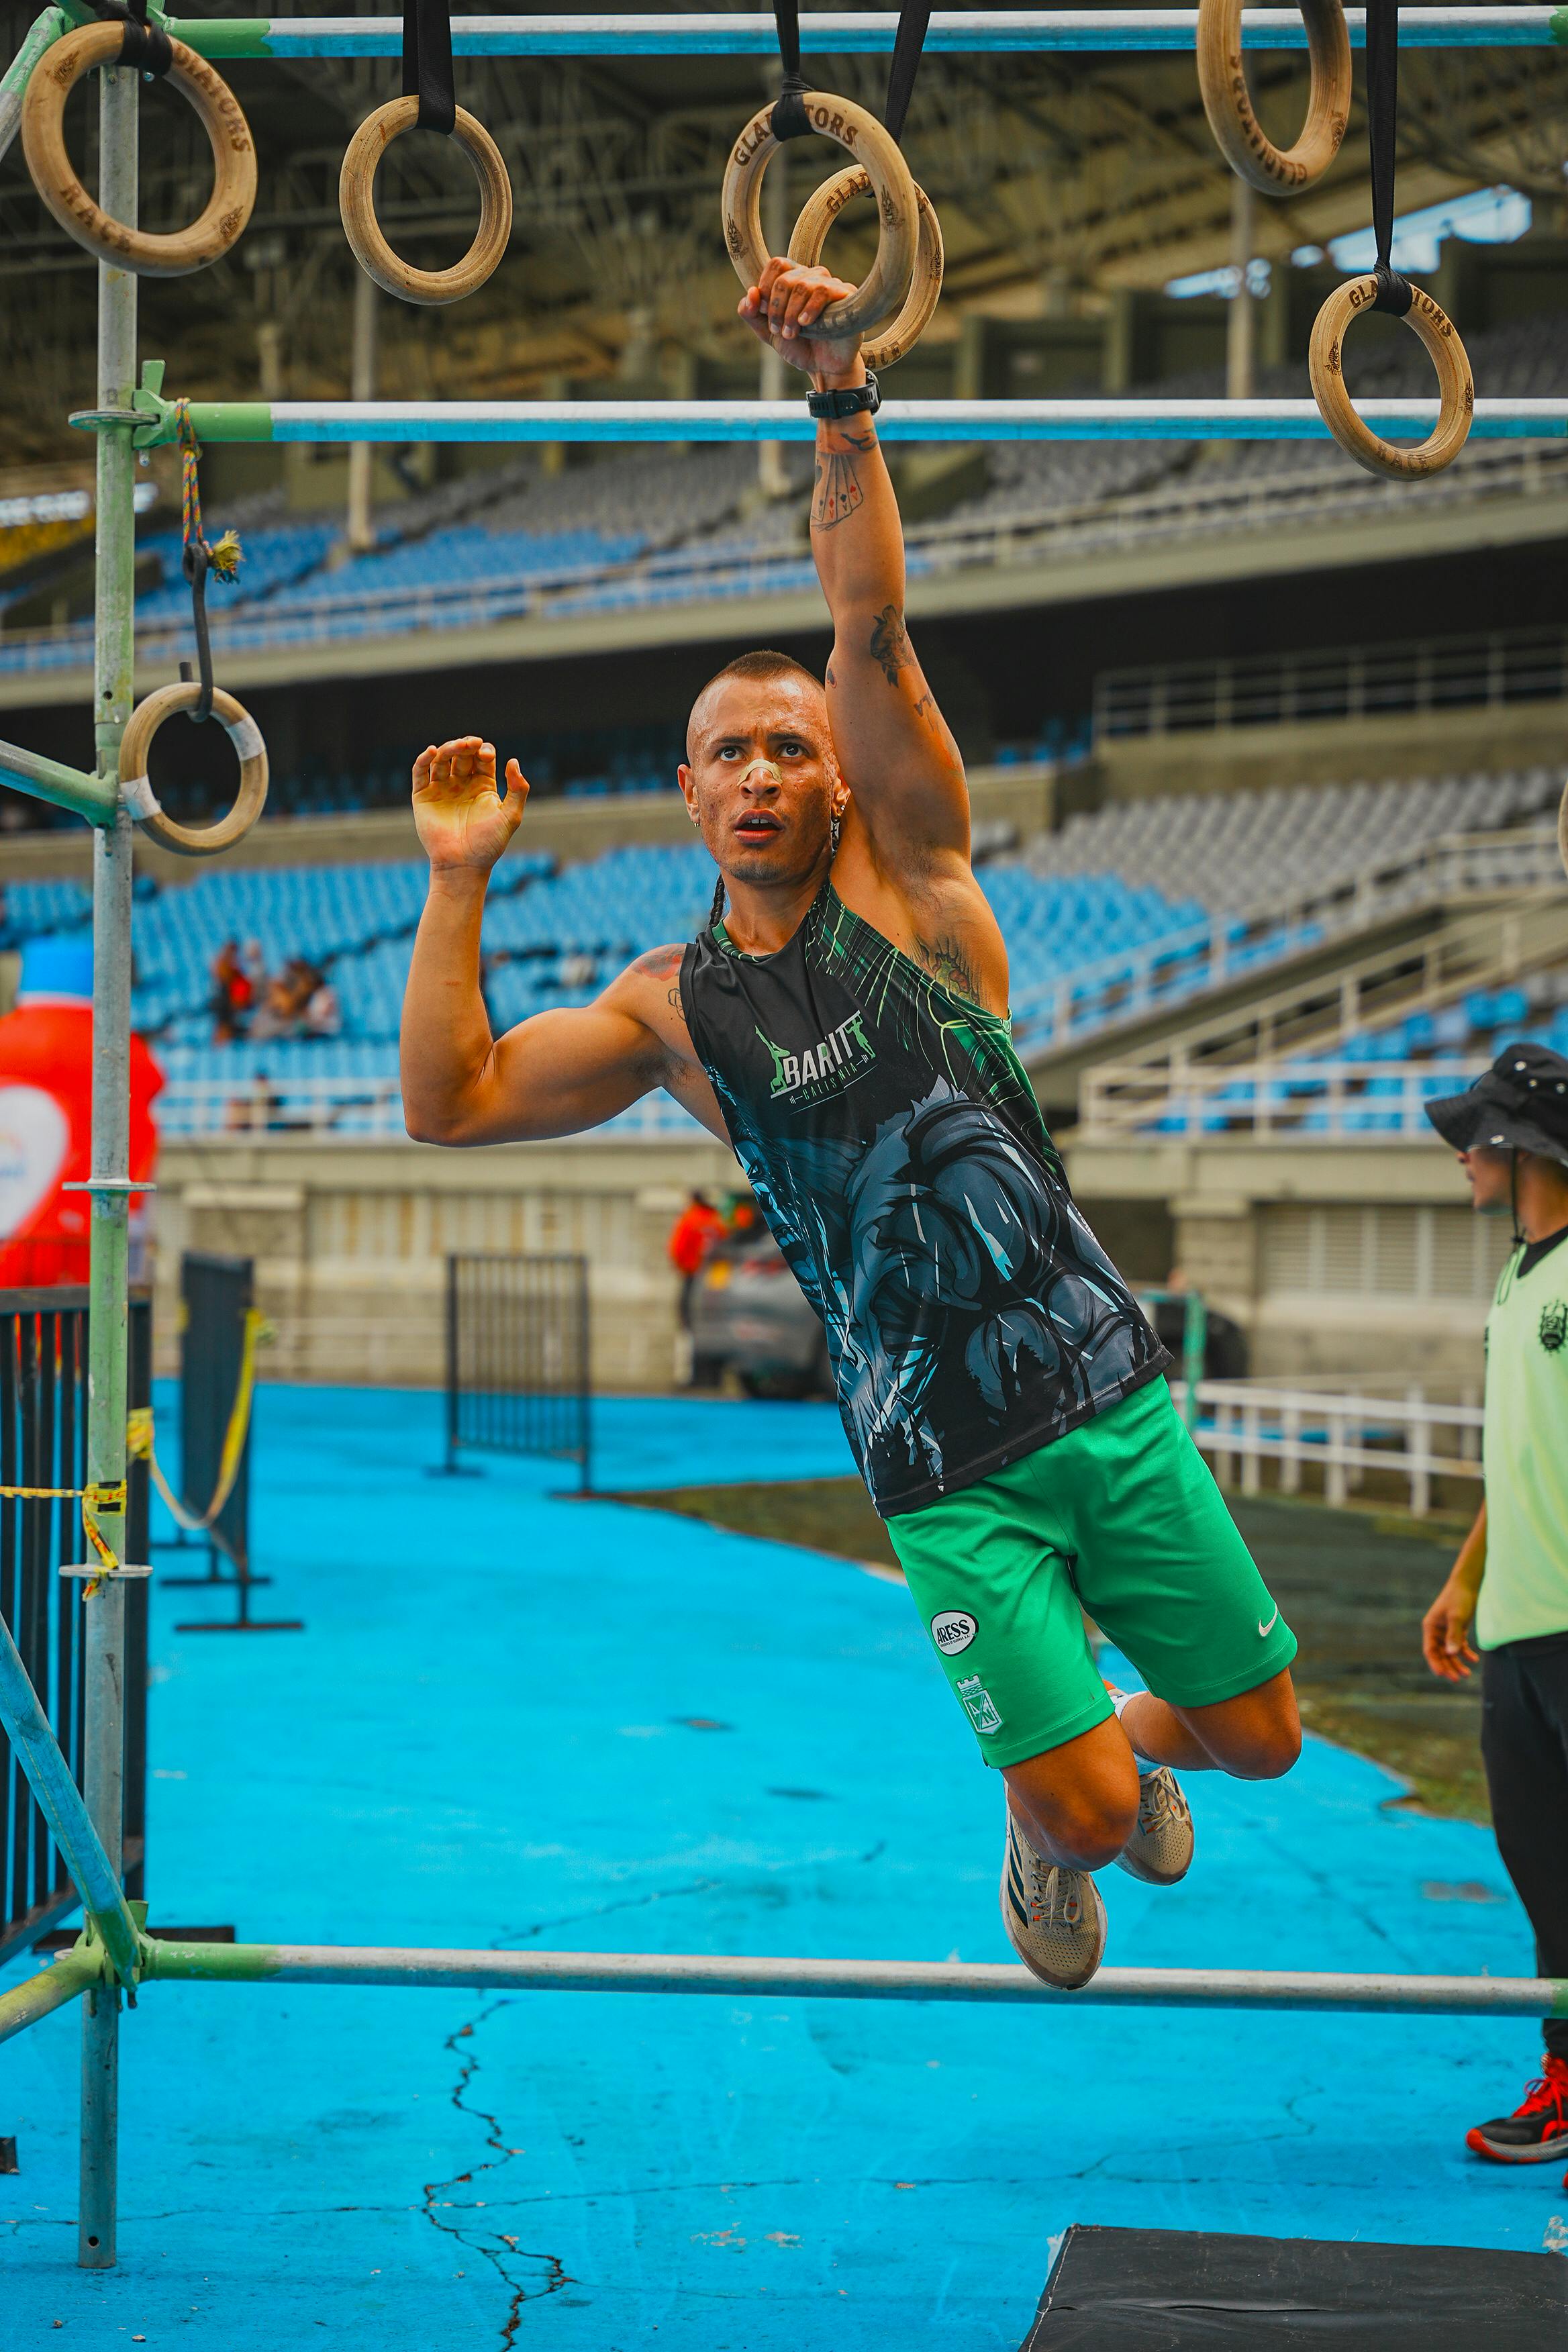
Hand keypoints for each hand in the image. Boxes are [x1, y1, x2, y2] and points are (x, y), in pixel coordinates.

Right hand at [412, 737, 525, 874]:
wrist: (463, 865)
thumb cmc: (489, 844)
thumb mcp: (511, 816)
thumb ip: (518, 790)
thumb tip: (513, 761)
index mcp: (483, 785)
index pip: (482, 757)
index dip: (484, 750)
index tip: (485, 755)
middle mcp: (461, 784)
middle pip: (462, 754)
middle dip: (466, 745)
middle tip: (470, 744)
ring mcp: (441, 789)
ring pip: (441, 759)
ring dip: (448, 748)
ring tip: (456, 746)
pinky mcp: (423, 797)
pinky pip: (420, 772)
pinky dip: (423, 759)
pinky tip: (431, 751)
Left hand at [738, 258, 862, 384]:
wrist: (823, 368)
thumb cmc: (800, 347)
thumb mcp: (768, 332)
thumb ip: (751, 313)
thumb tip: (750, 293)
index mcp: (794, 279)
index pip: (777, 265)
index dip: (765, 287)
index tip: (764, 312)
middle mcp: (812, 276)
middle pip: (786, 278)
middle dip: (776, 308)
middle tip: (779, 331)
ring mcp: (830, 284)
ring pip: (802, 285)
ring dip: (790, 314)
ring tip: (791, 333)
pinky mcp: (846, 296)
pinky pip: (823, 291)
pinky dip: (809, 309)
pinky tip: (805, 324)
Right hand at [1421, 1575, 1479, 1680]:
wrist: (1468, 1585)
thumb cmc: (1458, 1598)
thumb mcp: (1456, 1617)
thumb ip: (1454, 1636)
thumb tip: (1451, 1654)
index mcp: (1430, 1628)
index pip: (1430, 1650)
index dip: (1435, 1663)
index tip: (1442, 1675)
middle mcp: (1437, 1632)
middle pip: (1440, 1655)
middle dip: (1448, 1667)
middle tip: (1457, 1679)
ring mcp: (1447, 1631)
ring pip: (1450, 1653)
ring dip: (1457, 1663)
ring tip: (1467, 1674)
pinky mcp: (1457, 1630)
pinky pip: (1460, 1646)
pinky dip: (1466, 1653)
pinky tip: (1474, 1659)